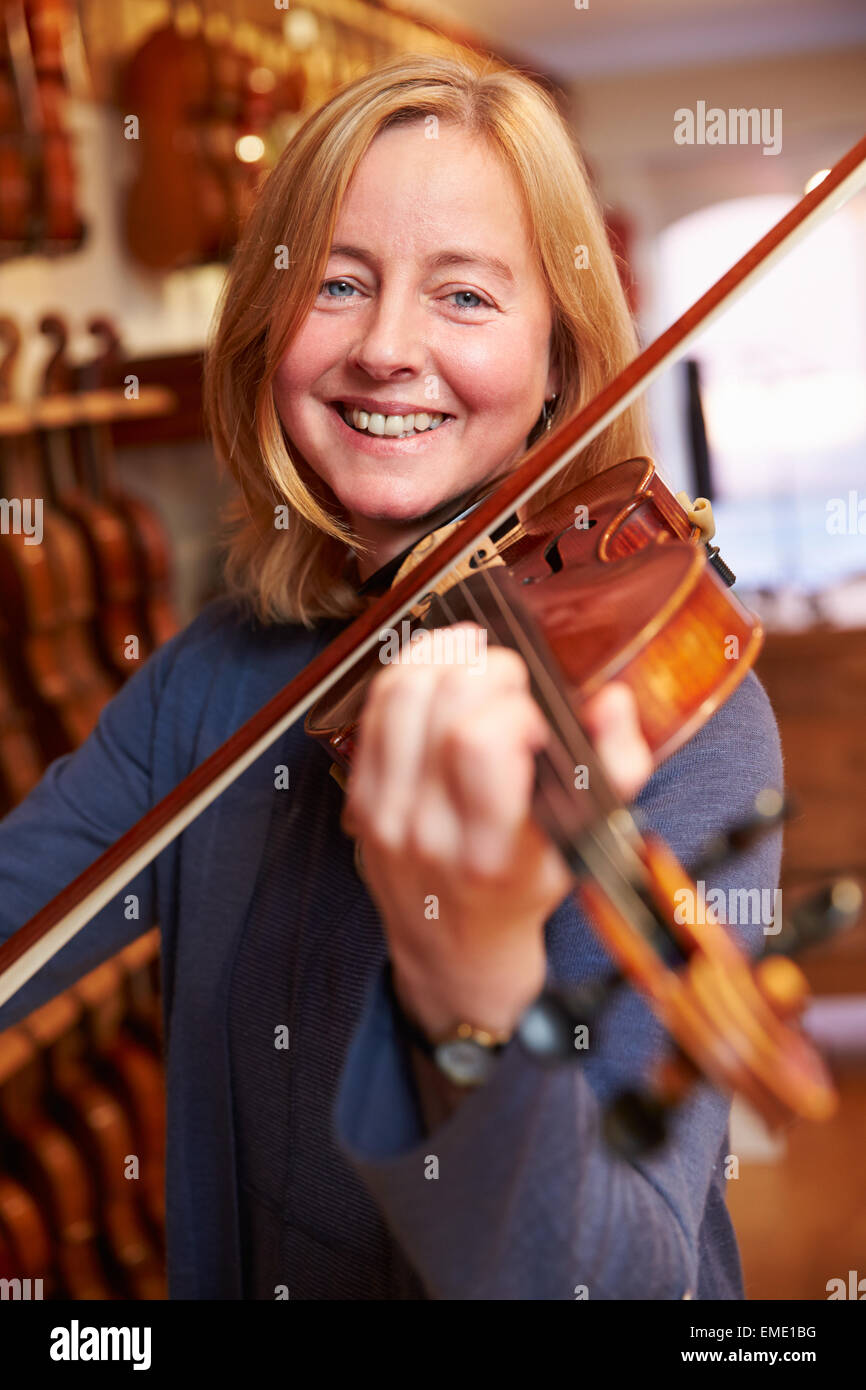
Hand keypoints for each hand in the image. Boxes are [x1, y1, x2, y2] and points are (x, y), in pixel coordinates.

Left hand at [341, 625, 652, 1040]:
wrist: (453, 944)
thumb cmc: (524, 888)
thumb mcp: (586, 842)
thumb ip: (616, 766)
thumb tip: (611, 700)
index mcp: (490, 850)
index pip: (480, 744)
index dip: (513, 707)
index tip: (536, 717)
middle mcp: (427, 831)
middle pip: (440, 706)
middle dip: (485, 668)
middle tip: (511, 678)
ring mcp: (384, 813)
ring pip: (400, 697)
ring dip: (442, 658)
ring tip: (475, 656)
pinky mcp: (358, 798)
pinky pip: (373, 710)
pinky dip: (408, 673)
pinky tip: (439, 667)